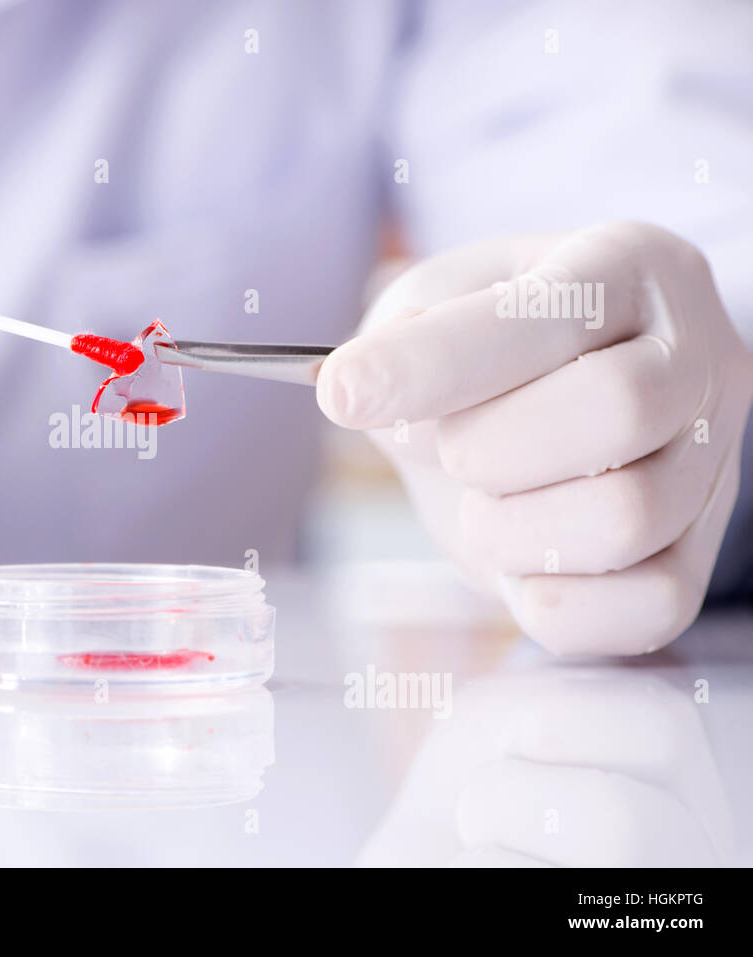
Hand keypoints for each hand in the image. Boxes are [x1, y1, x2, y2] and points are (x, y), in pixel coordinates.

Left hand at [318, 222, 752, 654]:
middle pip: (618, 408)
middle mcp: (696, 356)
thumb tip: (362, 391)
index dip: (438, 361)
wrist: (528, 413)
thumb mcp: (428, 308)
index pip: (552, 311)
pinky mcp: (695, 559)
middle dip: (490, 446)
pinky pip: (647, 607)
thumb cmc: (475, 351)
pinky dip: (554, 603)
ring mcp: (711, 465)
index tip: (342, 394)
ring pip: (627, 517)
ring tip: (482, 505)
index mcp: (628, 266)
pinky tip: (519, 562)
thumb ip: (403, 338)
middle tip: (451, 451)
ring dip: (510, 529)